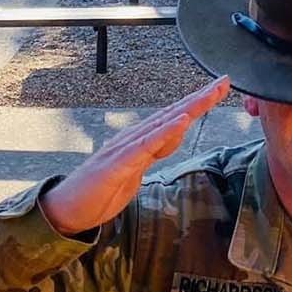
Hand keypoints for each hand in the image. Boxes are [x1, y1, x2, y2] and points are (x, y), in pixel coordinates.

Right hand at [39, 77, 229, 234]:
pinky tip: (180, 122)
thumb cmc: (100, 191)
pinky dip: (164, 133)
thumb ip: (154, 152)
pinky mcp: (117, 164)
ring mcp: (124, 148)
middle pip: (173, 113)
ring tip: (209, 94)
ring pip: (162, 124)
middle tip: (224, 81)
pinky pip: (145, 146)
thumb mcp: (137, 171)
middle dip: (200, 98)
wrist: (67, 209)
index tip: (220, 89)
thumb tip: (173, 137)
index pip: (174, 117)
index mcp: (140, 140)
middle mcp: (133, 137)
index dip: (198, 103)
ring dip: (187, 108)